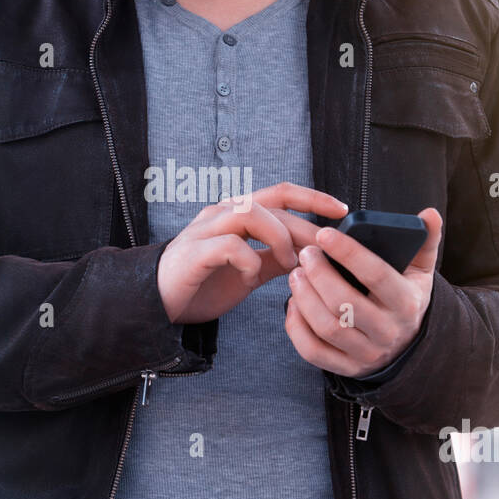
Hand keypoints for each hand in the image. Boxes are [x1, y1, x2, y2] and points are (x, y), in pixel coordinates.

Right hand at [157, 182, 348, 323]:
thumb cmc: (201, 285)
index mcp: (236, 214)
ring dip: (278, 238)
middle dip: (305, 227)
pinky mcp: (194, 252)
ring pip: (251, 213)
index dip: (313, 198)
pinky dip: (249, 261)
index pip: (280, 194)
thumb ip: (274, 260)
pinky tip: (250, 278)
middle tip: (326, 251)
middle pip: (272, 204)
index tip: (341, 211)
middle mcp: (222, 213)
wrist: (156, 304)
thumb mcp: (248, 272)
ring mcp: (206, 230)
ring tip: (288, 264)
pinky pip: (230, 246)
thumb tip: (309, 256)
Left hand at [284, 207, 441, 376]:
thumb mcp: (419, 271)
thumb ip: (424, 241)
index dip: (348, 253)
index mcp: (407, 303)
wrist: (406, 343)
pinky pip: (313, 351)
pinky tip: (293, 304)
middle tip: (305, 253)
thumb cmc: (405, 296)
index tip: (324, 234)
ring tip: (295, 274)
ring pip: (327, 328)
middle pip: (345, 304)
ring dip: (304, 298)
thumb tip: (429, 213)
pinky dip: (297, 327)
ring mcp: (367, 353)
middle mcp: (388, 332)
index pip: (376, 275)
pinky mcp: (346, 368)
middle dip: (319, 275)